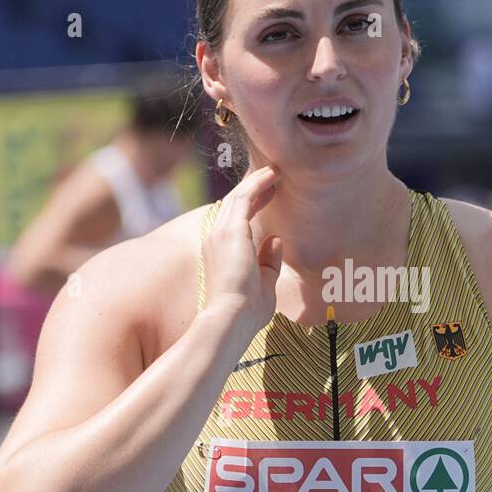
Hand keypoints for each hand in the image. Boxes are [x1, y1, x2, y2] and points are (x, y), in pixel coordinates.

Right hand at [201, 164, 283, 340]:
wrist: (230, 319)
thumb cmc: (246, 311)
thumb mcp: (264, 283)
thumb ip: (269, 261)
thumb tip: (276, 239)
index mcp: (220, 254)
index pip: (235, 222)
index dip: (252, 206)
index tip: (268, 195)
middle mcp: (215, 239)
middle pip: (234, 205)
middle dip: (253, 189)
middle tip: (272, 176)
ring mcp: (219, 233)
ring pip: (237, 197)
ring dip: (255, 182)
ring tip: (274, 171)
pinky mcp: (230, 230)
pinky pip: (243, 197)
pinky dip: (256, 184)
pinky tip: (271, 176)